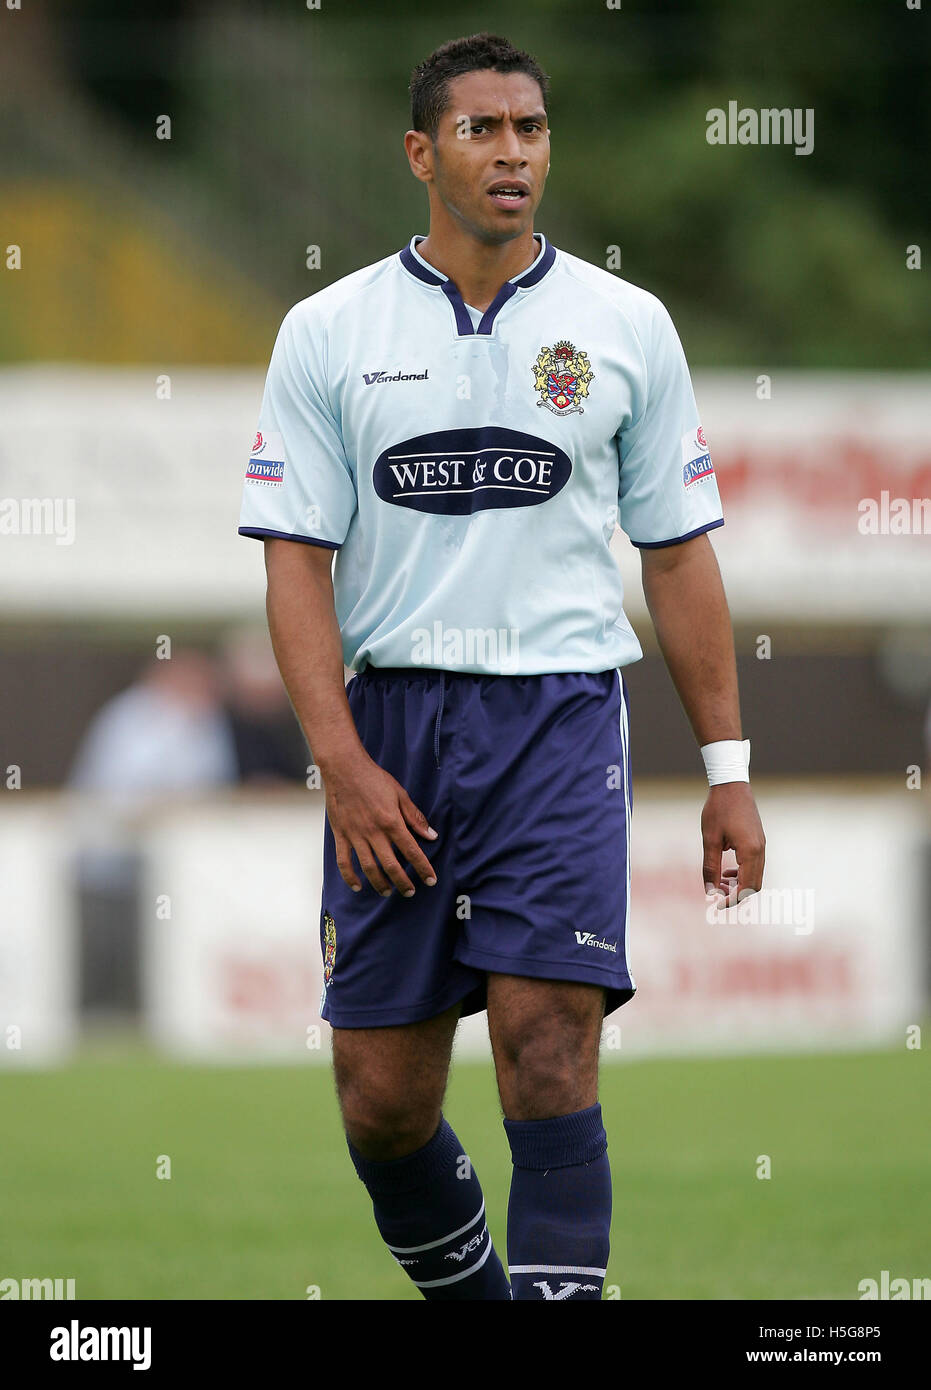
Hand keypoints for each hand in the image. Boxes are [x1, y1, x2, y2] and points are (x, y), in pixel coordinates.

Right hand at [322, 749, 437, 897]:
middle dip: (403, 882)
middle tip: (410, 892)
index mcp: (391, 821)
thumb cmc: (373, 779)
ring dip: (380, 884)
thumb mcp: (400, 794)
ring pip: (369, 868)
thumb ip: (415, 817)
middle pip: (391, 865)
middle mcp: (374, 832)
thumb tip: (431, 835)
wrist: (344, 768)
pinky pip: (344, 861)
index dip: (423, 868)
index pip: (412, 851)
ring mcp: (355, 835)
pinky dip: (350, 877)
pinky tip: (358, 886)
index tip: (430, 880)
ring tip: (388, 892)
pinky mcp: (341, 834)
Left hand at [701, 782, 764, 907]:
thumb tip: (710, 891)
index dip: (732, 900)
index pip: (745, 888)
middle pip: (754, 886)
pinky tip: (726, 870)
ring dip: (739, 884)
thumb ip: (710, 867)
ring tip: (719, 882)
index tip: (716, 905)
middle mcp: (760, 850)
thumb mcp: (710, 840)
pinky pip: (754, 865)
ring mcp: (761, 845)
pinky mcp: (758, 840)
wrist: (731, 784)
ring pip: (755, 876)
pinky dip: (742, 873)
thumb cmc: (718, 809)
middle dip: (736, 895)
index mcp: (750, 852)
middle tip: (717, 896)